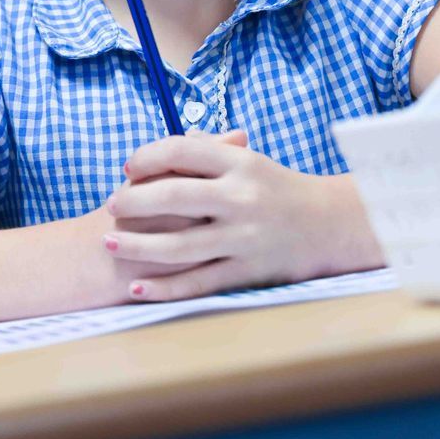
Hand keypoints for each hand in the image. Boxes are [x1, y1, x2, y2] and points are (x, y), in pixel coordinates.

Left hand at [104, 131, 383, 301]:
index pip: (182, 150)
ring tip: (109, 241)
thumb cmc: (277, 189)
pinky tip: (136, 287)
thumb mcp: (248, 161)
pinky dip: (164, 288)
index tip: (128, 167)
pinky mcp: (247, 272)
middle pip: (174, 196)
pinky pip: (198, 283)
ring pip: (179, 245)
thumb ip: (205, 153)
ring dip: (137, 246)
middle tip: (110, 205)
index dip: (147, 156)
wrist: (330, 225)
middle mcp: (242, 198)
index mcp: (241, 163)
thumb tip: (155, 154)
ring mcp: (244, 238)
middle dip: (134, 201)